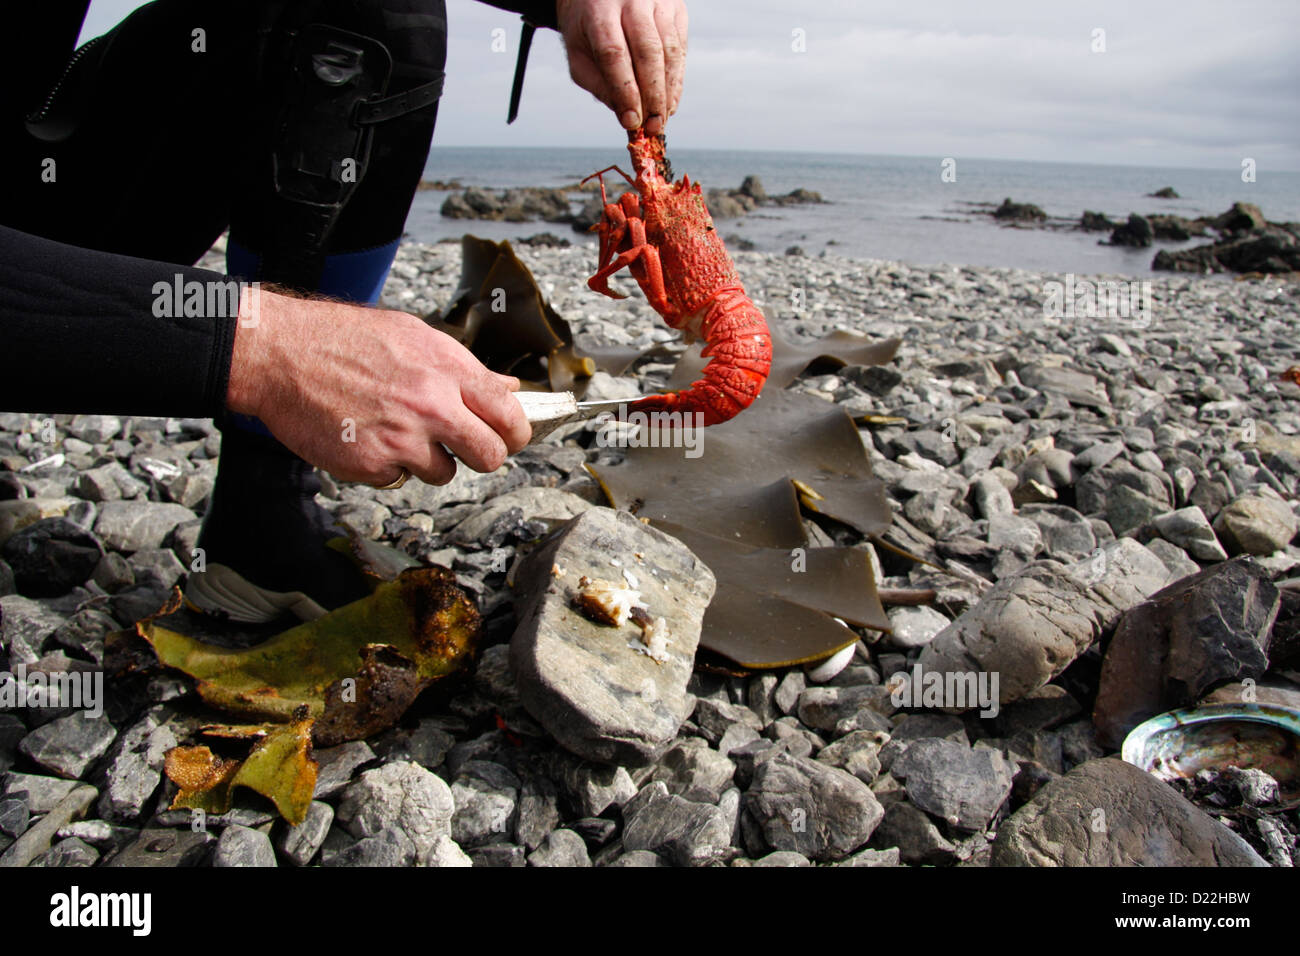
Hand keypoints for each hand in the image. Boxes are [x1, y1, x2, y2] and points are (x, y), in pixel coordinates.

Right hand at [226, 288, 531, 485]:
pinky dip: (386, 465)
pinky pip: (398, 478)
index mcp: (448, 369)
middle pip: (490, 455)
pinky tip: (364, 435)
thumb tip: (508, 389)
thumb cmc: (344, 338)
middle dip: (481, 455)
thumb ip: (463, 367)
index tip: (510, 438)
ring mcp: (401, 438)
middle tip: (462, 446)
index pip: (509, 414)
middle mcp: (431, 405)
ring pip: (443, 473)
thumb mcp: (413, 336)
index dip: (516, 432)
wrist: (280, 353)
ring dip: (426, 460)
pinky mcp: (371, 464)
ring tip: (394, 428)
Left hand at [556, 0, 687, 134]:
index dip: (625, 91)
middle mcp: (632, 0)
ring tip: (661, 119)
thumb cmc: (588, 29)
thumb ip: (599, 85)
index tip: (631, 121)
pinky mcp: (677, 8)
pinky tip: (669, 102)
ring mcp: (658, 1)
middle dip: (652, 95)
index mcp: (600, 9)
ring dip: (668, 92)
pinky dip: (676, 80)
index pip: (614, 53)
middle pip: (648, 51)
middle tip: (652, 127)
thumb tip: (628, 117)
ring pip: (670, 51)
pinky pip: (681, 49)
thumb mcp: (580, 55)